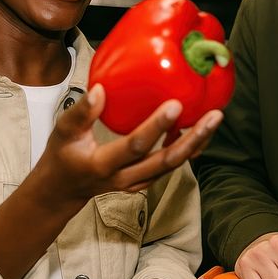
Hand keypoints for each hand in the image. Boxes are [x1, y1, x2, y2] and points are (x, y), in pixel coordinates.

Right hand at [39, 84, 221, 202]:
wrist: (62, 190)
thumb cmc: (62, 155)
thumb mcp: (63, 131)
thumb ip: (81, 112)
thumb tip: (102, 88)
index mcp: (103, 165)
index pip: (135, 145)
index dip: (157, 126)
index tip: (176, 104)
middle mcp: (124, 178)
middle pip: (166, 161)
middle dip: (193, 139)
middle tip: (215, 116)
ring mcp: (136, 183)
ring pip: (172, 166)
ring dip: (196, 144)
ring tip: (214, 119)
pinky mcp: (143, 182)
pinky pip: (169, 167)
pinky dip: (185, 149)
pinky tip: (196, 129)